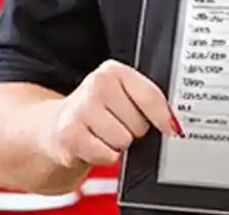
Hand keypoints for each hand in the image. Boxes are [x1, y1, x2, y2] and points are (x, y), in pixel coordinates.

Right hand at [46, 60, 181, 168]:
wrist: (55, 126)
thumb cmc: (97, 112)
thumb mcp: (120, 96)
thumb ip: (146, 102)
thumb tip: (174, 124)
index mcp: (113, 71)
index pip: (150, 96)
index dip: (164, 117)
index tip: (172, 129)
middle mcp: (96, 85)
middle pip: (139, 124)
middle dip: (133, 131)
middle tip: (117, 125)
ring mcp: (81, 109)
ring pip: (124, 141)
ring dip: (117, 145)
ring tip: (104, 134)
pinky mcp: (70, 135)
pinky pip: (108, 156)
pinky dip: (104, 157)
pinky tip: (94, 145)